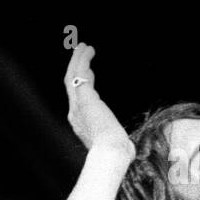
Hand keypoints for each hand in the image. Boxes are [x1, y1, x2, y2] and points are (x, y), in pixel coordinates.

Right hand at [64, 43, 134, 160]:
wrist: (110, 152)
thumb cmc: (117, 153)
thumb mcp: (116, 146)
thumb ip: (118, 142)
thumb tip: (129, 149)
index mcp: (80, 124)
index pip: (79, 99)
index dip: (83, 84)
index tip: (90, 73)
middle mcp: (74, 113)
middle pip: (71, 85)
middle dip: (76, 68)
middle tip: (80, 53)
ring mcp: (77, 105)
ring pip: (72, 76)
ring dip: (77, 60)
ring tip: (84, 46)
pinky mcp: (85, 97)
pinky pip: (80, 73)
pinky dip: (83, 60)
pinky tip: (88, 50)